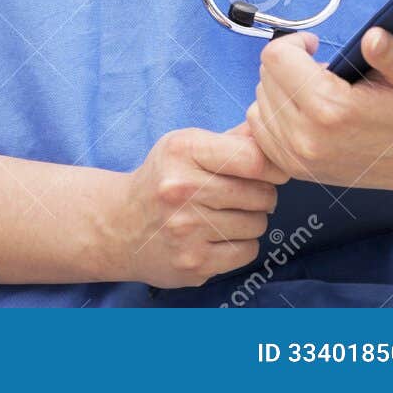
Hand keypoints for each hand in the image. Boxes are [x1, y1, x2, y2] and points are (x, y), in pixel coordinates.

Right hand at [111, 126, 289, 289]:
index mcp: (184, 151)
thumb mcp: (186, 145)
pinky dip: (242, 244)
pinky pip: (247, 252)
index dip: (273, 166)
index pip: (252, 159)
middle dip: (262, 193)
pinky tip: (221, 236)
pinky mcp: (193, 263)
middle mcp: (183, 189)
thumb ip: (231, 138)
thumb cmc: (162, 179)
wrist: (120, 226)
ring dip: (252, 219)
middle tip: (244, 193)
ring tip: (229, 214)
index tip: (272, 171)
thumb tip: (270, 128)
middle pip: (260, 193)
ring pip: (257, 224)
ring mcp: (187, 229)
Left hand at [246, 28, 392, 191]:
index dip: (293, 42)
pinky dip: (272, 113)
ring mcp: (300, 159)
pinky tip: (300, 109)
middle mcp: (308, 137)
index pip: (276, 58)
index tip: (314, 45)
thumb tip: (373, 38)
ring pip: (259, 103)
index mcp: (331, 109)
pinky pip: (260, 131)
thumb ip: (390, 53)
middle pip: (266, 78)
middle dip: (288, 63)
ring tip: (313, 89)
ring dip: (279, 88)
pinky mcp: (298, 171)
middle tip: (319, 69)